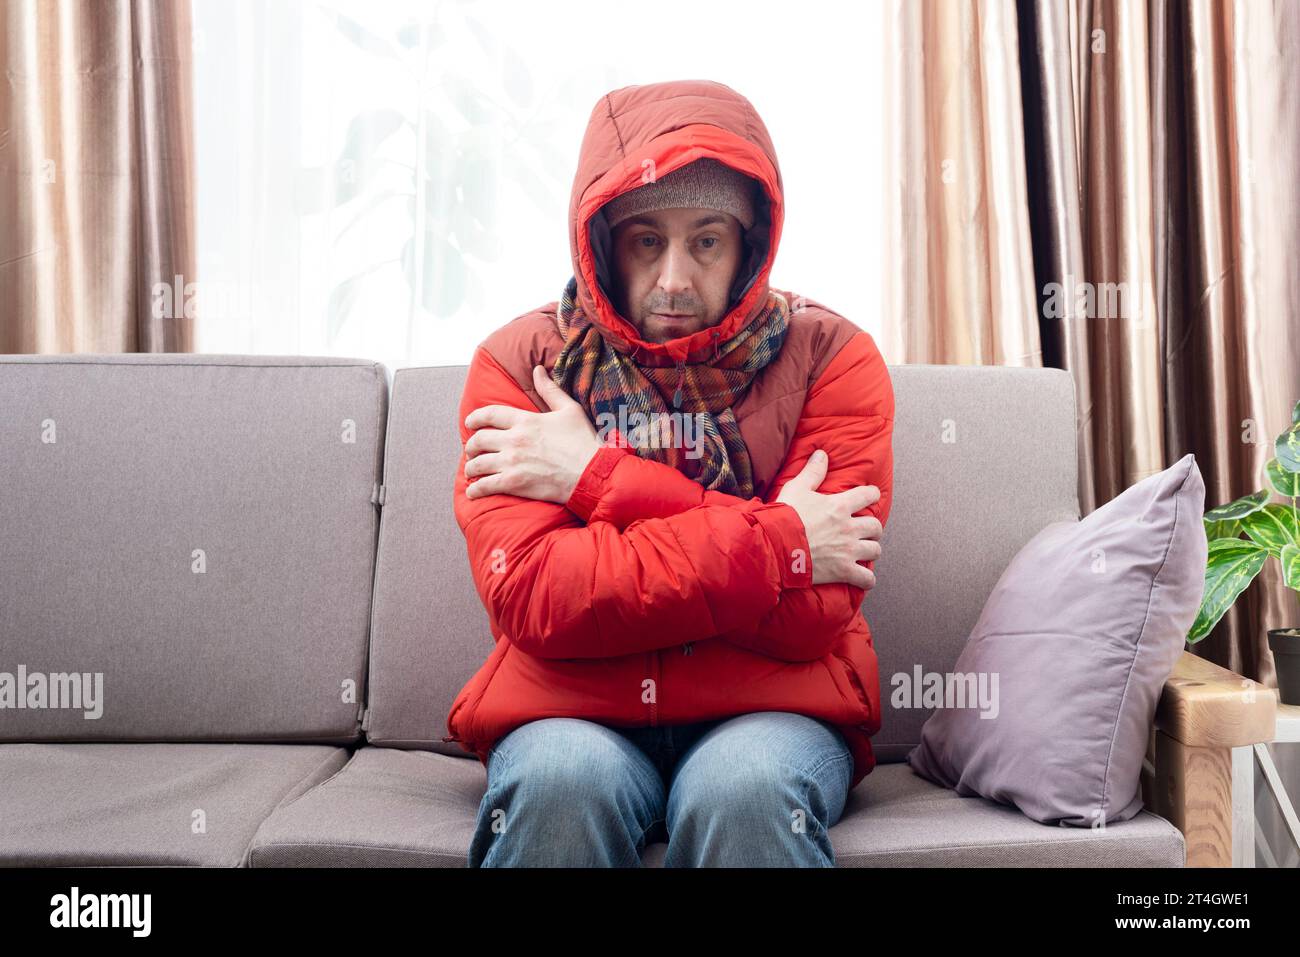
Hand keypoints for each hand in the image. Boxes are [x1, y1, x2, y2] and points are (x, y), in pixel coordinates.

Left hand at [463, 365, 602, 503]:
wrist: (592, 473)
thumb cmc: (584, 442)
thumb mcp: (570, 410)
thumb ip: (550, 390)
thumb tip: (537, 370)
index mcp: (526, 420)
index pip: (490, 414)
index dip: (475, 418)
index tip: (469, 423)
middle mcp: (515, 440)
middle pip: (479, 440)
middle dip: (471, 445)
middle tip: (471, 450)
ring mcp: (513, 462)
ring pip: (478, 464)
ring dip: (471, 467)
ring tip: (471, 471)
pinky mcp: (515, 483)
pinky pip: (485, 485)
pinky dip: (475, 489)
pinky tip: (473, 492)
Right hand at [776, 449, 881, 588]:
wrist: (774, 546)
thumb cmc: (784, 517)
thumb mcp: (796, 488)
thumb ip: (812, 472)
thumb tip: (822, 454)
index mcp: (840, 506)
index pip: (869, 495)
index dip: (871, 495)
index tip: (869, 497)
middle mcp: (849, 528)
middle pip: (875, 526)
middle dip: (872, 528)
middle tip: (864, 530)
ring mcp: (848, 551)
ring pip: (874, 550)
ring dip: (870, 550)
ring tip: (863, 551)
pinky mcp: (843, 571)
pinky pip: (866, 578)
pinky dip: (866, 579)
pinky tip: (862, 577)